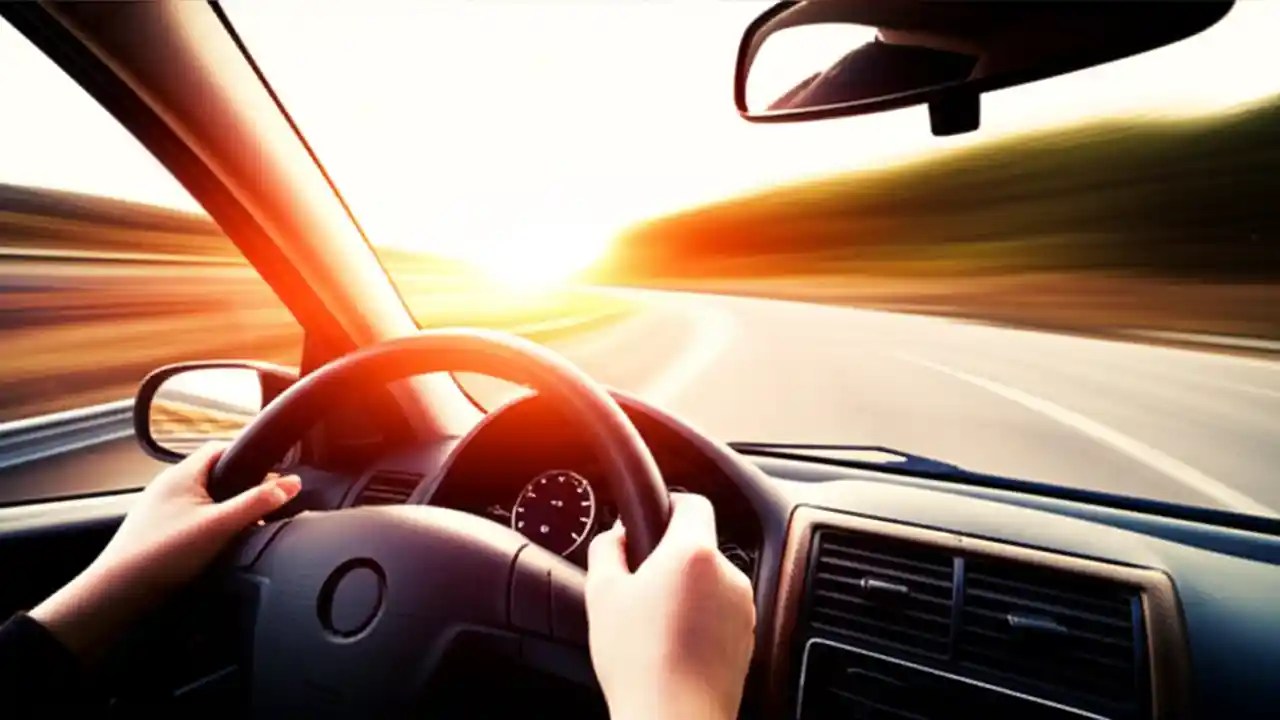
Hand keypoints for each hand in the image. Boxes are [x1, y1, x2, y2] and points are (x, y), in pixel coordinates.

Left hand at [30, 443, 299, 660]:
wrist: (117, 593)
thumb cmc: (161, 554)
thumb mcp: (220, 525)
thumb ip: (258, 502)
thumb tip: (292, 482)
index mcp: (182, 474)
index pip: (221, 447)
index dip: (249, 456)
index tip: (272, 473)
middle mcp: (167, 486)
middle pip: (214, 475)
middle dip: (239, 489)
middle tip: (260, 509)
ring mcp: (159, 509)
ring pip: (202, 500)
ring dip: (223, 512)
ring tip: (240, 532)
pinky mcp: (155, 532)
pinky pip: (190, 520)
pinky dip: (207, 529)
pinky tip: (215, 549)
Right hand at [585, 493, 755, 719]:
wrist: (673, 719)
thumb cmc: (638, 661)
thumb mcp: (602, 594)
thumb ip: (608, 548)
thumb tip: (617, 536)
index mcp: (693, 553)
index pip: (692, 502)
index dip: (669, 506)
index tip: (651, 522)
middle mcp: (728, 575)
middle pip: (700, 546)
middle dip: (672, 558)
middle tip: (640, 584)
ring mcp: (742, 609)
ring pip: (710, 582)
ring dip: (687, 592)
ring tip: (654, 624)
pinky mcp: (747, 638)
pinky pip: (721, 614)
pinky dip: (700, 620)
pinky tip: (673, 644)